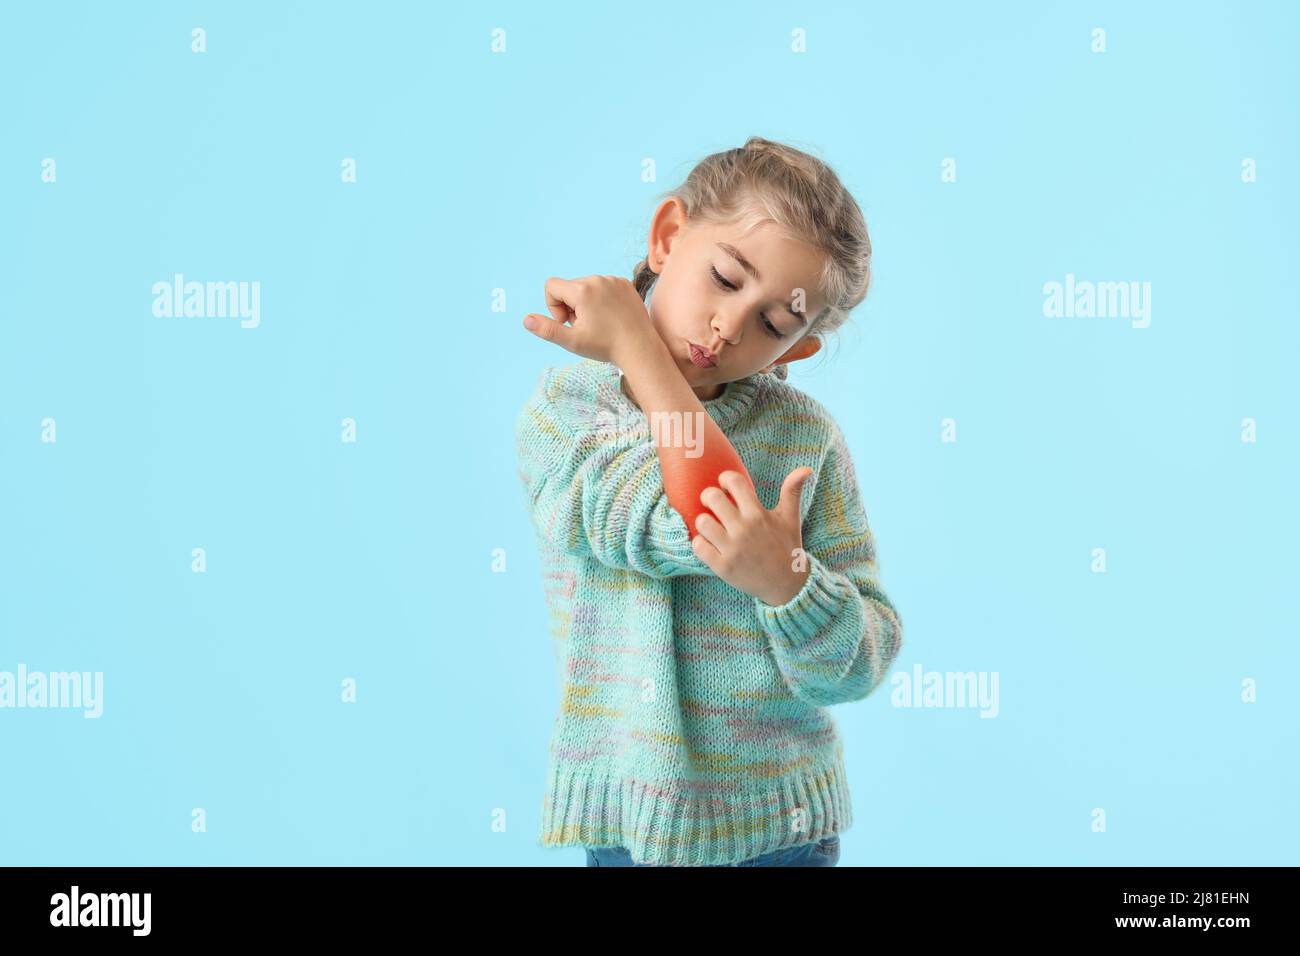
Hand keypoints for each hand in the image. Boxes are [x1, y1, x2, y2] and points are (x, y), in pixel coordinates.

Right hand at [521, 275, 659, 365]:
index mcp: (582, 290)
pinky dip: (601, 299)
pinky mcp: (625, 283)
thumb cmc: (605, 346)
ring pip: (586, 287)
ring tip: (599, 322)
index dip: (553, 307)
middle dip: (571, 306)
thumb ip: (547, 329)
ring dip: (586, 303)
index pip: (552, 286)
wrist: (640, 348)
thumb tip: (526, 319)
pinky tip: (611, 316)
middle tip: (586, 326)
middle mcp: (597, 279)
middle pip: (569, 287)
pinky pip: (603, 286)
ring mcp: (613, 280)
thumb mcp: (572, 341)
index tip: (568, 323)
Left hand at [690, 468, 815, 605]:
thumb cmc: (787, 547)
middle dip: (709, 496)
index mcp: (758, 514)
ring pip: (701, 521)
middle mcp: (744, 529)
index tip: (726, 487)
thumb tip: (805, 469)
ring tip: (711, 525)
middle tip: (712, 504)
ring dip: (703, 521)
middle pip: (711, 497)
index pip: (733, 481)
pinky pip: (698, 546)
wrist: (787, 585)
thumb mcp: (791, 518)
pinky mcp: (722, 567)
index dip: (725, 479)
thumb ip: (793, 491)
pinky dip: (700, 543)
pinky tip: (709, 543)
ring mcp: (732, 549)